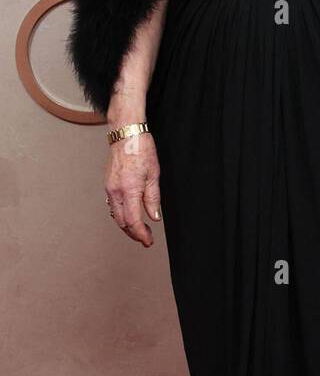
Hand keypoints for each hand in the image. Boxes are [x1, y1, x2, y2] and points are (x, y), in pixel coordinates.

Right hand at [104, 131, 161, 245]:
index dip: (141, 235)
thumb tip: (154, 217)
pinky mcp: (108, 184)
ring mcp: (109, 188)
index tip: (148, 241)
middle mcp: (115, 191)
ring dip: (127, 226)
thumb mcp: (154, 174)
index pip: (133, 221)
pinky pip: (113, 206)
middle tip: (146, 238)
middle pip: (122, 222)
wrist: (125, 134)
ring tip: (140, 230)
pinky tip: (130, 215)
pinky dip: (121, 215)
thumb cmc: (142, 150)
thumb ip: (153, 198)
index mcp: (129, 190)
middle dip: (134, 234)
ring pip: (116, 215)